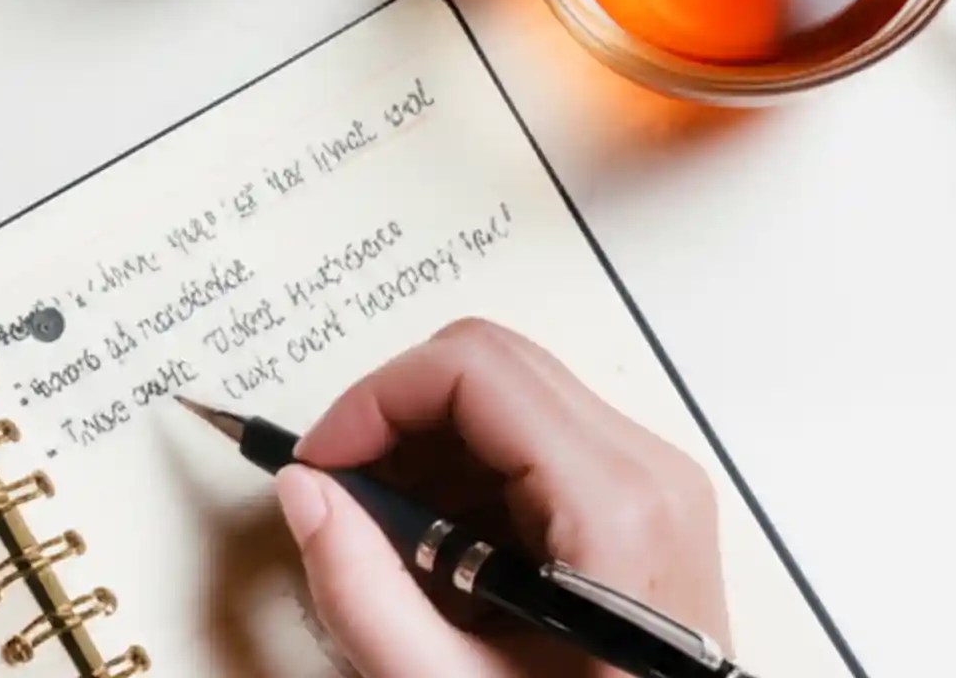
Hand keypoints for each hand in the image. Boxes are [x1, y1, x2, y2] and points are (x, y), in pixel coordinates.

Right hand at [275, 318, 729, 677]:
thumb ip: (360, 591)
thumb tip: (303, 488)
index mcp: (611, 504)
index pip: (474, 369)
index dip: (375, 398)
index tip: (321, 462)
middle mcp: (647, 466)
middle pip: (491, 366)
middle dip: (394, 416)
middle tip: (345, 495)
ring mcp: (652, 477)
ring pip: (510, 393)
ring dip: (427, 446)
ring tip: (393, 537)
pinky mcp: (643, 496)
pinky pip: (536, 437)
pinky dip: (467, 472)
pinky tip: (445, 546)